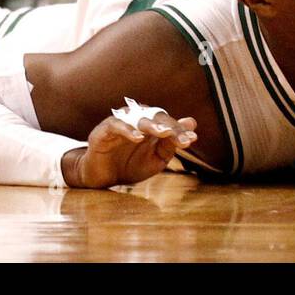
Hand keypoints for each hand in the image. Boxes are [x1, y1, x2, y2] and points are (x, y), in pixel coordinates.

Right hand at [62, 111, 197, 188]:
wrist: (103, 178)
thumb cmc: (130, 165)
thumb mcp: (155, 159)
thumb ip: (171, 143)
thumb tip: (192, 123)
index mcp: (150, 124)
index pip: (168, 123)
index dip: (179, 130)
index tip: (191, 139)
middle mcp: (136, 119)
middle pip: (155, 116)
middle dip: (168, 126)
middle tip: (178, 135)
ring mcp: (120, 123)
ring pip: (136, 117)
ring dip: (151, 124)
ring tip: (163, 132)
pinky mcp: (102, 131)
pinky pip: (115, 125)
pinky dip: (127, 130)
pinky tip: (137, 137)